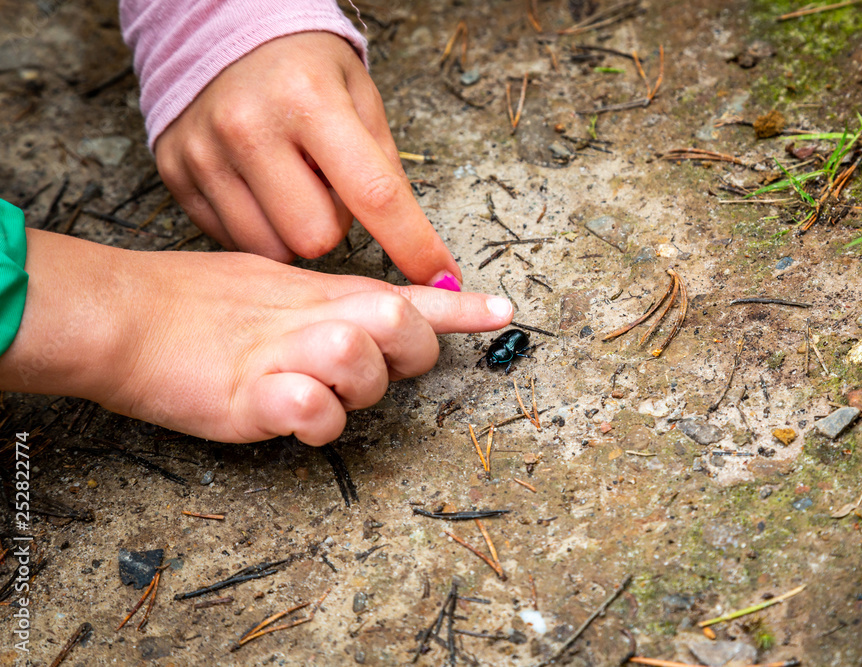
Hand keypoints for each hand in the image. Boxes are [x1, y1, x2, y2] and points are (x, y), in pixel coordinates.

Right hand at [0, 231, 511, 444]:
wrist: (122, 317)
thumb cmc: (195, 307)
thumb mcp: (277, 292)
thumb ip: (333, 305)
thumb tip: (381, 315)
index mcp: (326, 296)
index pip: (409, 299)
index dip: (461, 309)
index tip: (505, 309)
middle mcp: (316, 321)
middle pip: (403, 325)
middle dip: (403, 350)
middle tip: (362, 357)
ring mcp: (285, 358)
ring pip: (364, 361)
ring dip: (351, 382)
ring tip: (306, 379)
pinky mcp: (250, 398)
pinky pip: (312, 408)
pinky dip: (315, 415)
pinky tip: (292, 407)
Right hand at [155, 31, 461, 288]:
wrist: (221, 34)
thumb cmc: (304, 69)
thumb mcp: (360, 98)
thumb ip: (385, 170)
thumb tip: (421, 251)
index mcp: (308, 100)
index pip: (373, 193)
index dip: (412, 244)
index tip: (441, 276)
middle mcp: (250, 127)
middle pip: (316, 238)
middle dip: (333, 225)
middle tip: (325, 185)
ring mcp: (206, 153)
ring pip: (274, 250)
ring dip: (294, 232)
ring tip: (290, 185)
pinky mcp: (177, 174)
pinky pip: (235, 241)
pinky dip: (258, 227)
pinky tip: (258, 187)